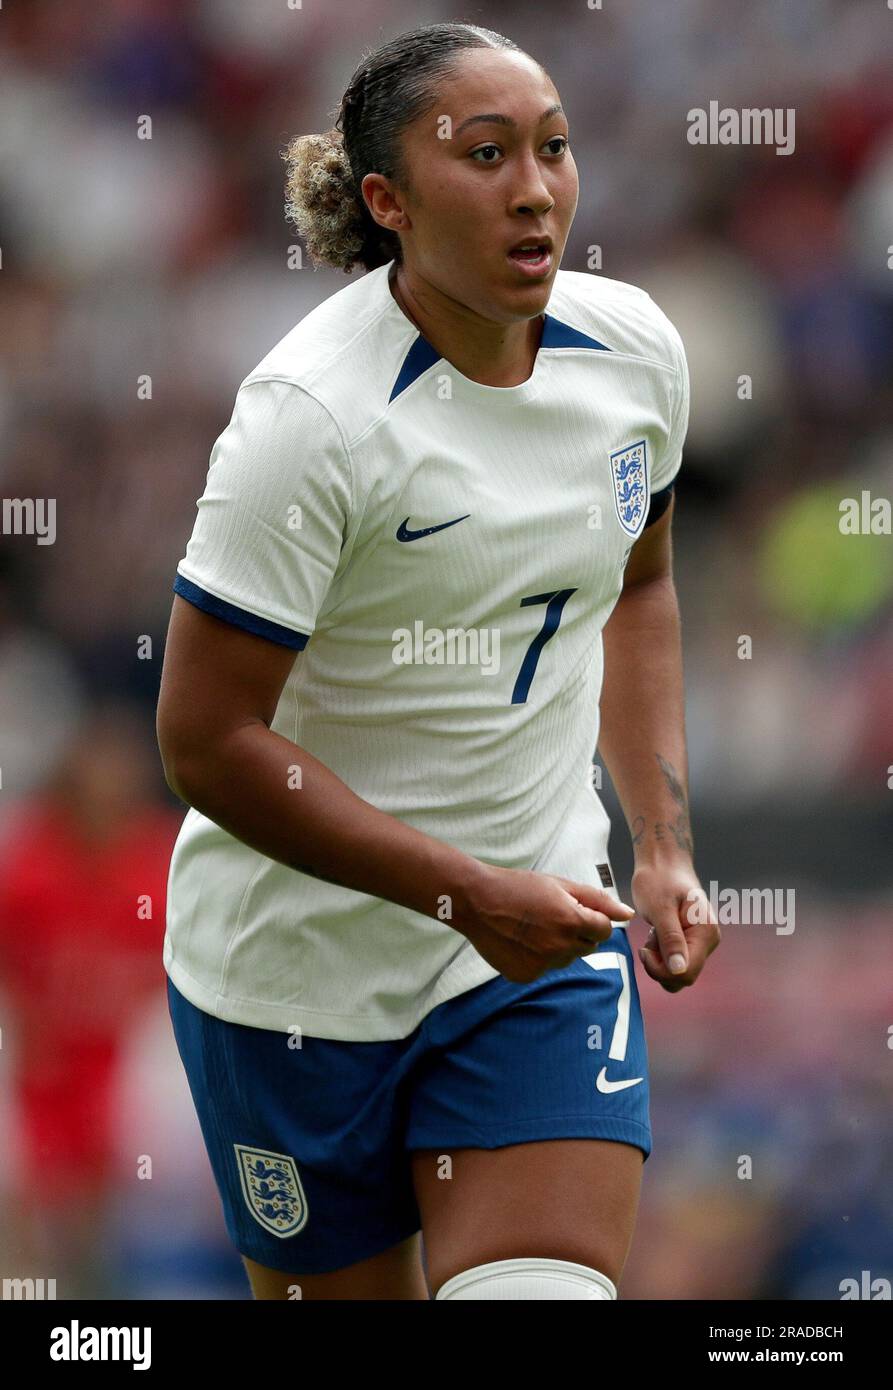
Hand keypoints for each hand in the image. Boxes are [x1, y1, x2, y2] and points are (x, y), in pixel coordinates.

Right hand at [458, 864, 634, 983]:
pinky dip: (537, 957)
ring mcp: (542, 965)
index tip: (573, 909)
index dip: (591, 918)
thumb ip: (598, 901)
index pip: (604, 930)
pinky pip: (544, 969)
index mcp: (573, 922)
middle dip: (576, 932)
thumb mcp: (560, 885)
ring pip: (565, 959)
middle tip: (550, 916)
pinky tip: (520, 940)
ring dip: (558, 946)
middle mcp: (560, 948)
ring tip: (533, 927)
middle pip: (587, 946)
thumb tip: (628, 915)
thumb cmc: (519, 887)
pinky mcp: (526, 975)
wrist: (476, 901)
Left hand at [631, 861, 719, 992]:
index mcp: (706, 933)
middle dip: (659, 965)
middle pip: (682, 976)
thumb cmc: (659, 880)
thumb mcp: (660, 909)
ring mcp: (701, 943)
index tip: (644, 950)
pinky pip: (674, 962)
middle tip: (647, 939)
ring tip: (653, 933)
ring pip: (677, 972)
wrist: (662, 863)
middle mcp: (709, 941)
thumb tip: (679, 971)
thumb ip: (671, 940)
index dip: (661, 970)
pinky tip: (656, 934)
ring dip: (658, 959)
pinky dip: (660, 954)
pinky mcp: (691, 942)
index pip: (686, 973)